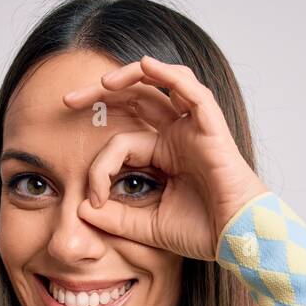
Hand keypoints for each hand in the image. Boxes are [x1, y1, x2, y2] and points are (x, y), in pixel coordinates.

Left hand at [62, 55, 268, 260]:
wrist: (237, 239)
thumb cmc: (201, 232)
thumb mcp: (145, 227)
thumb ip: (114, 216)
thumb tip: (79, 208)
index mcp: (163, 155)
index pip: (121, 144)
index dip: (100, 167)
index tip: (92, 199)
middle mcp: (177, 135)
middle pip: (136, 98)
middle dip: (101, 94)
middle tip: (68, 100)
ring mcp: (194, 128)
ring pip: (162, 84)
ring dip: (131, 75)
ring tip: (102, 82)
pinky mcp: (211, 128)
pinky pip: (192, 91)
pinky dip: (169, 75)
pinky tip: (146, 65)